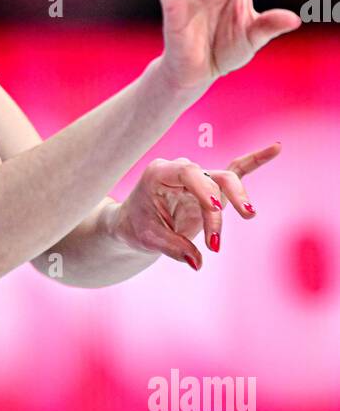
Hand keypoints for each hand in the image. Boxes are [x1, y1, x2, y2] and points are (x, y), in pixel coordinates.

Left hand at [109, 141, 281, 270]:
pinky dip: (256, 161)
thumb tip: (197, 263)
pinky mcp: (211, 186)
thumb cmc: (138, 226)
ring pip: (225, 181)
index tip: (214, 210)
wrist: (134, 222)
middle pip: (210, 180)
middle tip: (216, 240)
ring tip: (249, 215)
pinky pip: (236, 170)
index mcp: (160, 173)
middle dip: (219, 208)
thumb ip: (173, 248)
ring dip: (238, 198)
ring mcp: (198, 177)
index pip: (188, 174)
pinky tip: (277, 148)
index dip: (203, 190)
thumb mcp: (148, 239)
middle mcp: (181, 170)